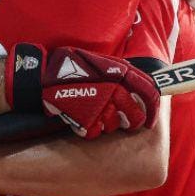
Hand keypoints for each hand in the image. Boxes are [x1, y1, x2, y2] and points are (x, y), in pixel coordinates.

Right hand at [5, 43, 160, 139]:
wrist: (41, 76)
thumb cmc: (71, 67)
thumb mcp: (102, 62)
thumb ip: (123, 74)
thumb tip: (144, 88)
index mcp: (121, 72)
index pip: (150, 93)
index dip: (153, 109)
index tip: (150, 119)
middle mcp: (114, 90)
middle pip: (136, 117)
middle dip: (132, 123)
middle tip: (124, 123)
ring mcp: (100, 106)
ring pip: (115, 126)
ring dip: (108, 124)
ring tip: (95, 115)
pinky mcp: (85, 120)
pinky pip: (95, 132)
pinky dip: (90, 129)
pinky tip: (82, 121)